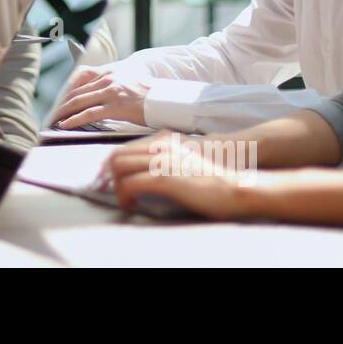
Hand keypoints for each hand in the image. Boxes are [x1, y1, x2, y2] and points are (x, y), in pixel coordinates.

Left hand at [51, 65, 148, 127]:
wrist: (166, 97)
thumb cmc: (148, 92)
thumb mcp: (128, 78)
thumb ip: (111, 82)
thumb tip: (96, 92)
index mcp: (109, 71)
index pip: (80, 76)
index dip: (66, 89)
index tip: (58, 99)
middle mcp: (107, 79)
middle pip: (76, 91)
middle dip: (61, 104)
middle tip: (51, 114)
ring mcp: (111, 92)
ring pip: (79, 102)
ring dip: (62, 113)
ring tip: (53, 121)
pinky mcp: (116, 106)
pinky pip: (89, 113)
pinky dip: (74, 120)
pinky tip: (65, 125)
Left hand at [101, 132, 252, 220]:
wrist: (236, 185)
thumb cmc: (214, 177)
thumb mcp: (186, 159)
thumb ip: (166, 158)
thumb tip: (146, 170)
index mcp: (165, 139)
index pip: (125, 147)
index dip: (111, 164)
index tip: (107, 179)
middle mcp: (160, 145)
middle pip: (116, 154)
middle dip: (106, 174)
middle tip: (107, 191)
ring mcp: (161, 160)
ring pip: (117, 166)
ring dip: (113, 185)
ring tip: (123, 199)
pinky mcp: (164, 177)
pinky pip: (129, 183)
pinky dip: (123, 195)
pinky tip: (131, 204)